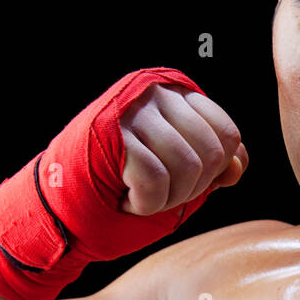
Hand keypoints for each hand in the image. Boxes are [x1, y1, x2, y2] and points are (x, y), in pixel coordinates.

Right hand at [119, 84, 247, 213]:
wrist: (61, 206)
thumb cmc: (123, 189)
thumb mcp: (179, 176)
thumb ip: (214, 167)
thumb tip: (239, 165)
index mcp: (175, 94)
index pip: (227, 133)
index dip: (216, 172)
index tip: (184, 184)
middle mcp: (154, 92)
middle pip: (212, 151)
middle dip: (192, 189)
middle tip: (160, 195)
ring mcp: (131, 110)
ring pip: (187, 166)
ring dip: (168, 199)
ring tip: (141, 197)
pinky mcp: (111, 134)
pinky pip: (155, 179)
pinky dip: (146, 203)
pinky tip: (126, 199)